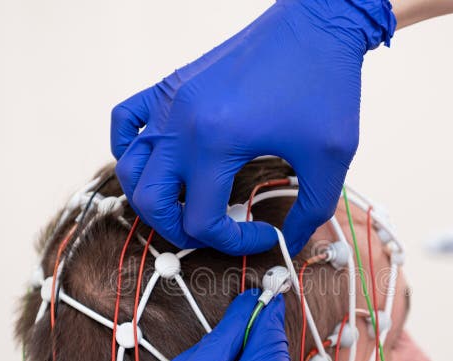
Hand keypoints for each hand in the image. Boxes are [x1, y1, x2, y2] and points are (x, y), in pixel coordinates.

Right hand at [111, 0, 395, 254]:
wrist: (317, 25)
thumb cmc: (327, 85)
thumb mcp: (329, 159)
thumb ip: (311, 210)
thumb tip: (292, 242)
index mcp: (217, 143)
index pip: (202, 222)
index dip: (235, 244)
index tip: (267, 234)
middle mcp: (181, 123)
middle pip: (150, 203)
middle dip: (180, 232)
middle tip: (215, 232)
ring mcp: (169, 102)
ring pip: (129, 168)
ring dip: (150, 198)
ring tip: (185, 205)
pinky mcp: (171, 85)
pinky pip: (123, 121)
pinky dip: (128, 148)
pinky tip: (161, 160)